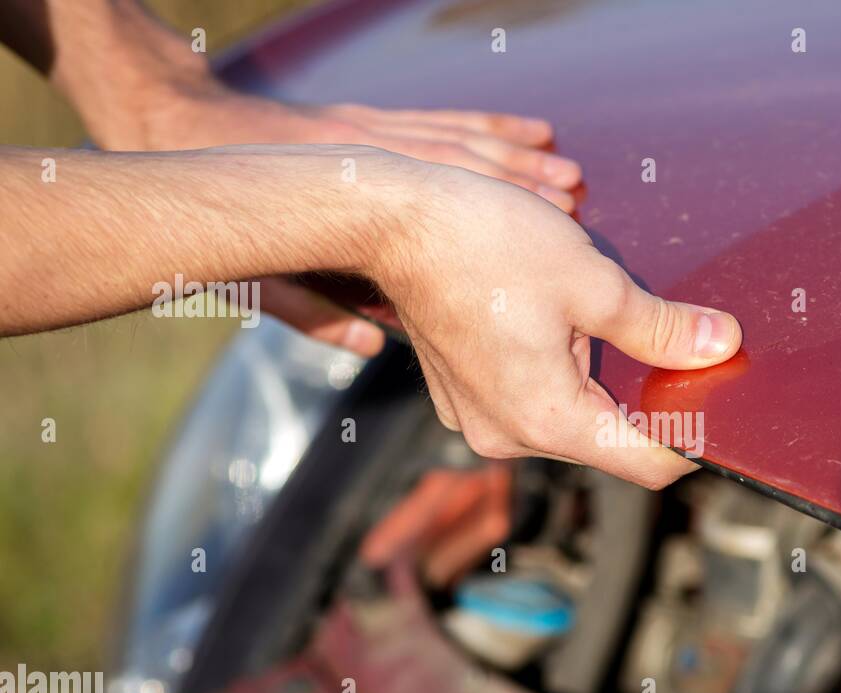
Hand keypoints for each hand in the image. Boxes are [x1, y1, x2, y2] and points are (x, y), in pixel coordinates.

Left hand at [90, 52, 581, 356]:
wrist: (185, 134)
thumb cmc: (234, 227)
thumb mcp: (269, 282)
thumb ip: (319, 315)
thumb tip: (372, 347)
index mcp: (365, 225)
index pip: (450, 239)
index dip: (500, 247)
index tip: (549, 263)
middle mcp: (386, 177)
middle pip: (475, 189)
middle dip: (529, 203)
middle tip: (576, 216)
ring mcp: (384, 140)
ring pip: (471, 151)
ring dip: (524, 167)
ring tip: (571, 182)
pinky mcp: (377, 117)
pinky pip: (451, 119)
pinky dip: (495, 126)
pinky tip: (536, 132)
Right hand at [375, 161, 741, 488]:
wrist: (393, 220)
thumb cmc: (485, 244)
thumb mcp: (592, 282)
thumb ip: (661, 327)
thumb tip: (719, 344)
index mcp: (546, 419)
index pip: (647, 463)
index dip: (693, 440)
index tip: (721, 412)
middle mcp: (508, 436)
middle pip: (608, 441)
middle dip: (647, 403)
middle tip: (683, 353)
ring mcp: (479, 421)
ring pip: (569, 421)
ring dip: (600, 386)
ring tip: (613, 331)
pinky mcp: (463, 399)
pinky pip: (531, 402)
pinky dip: (559, 378)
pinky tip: (565, 330)